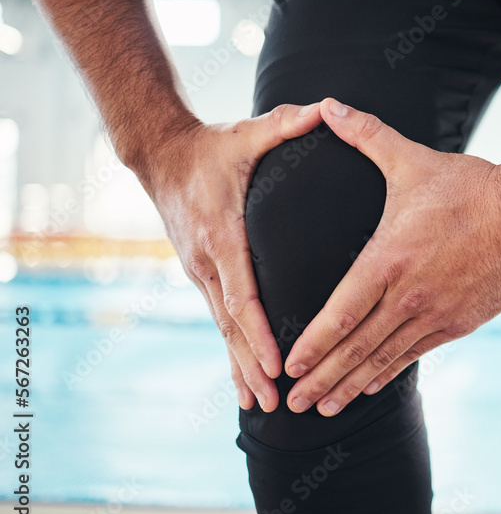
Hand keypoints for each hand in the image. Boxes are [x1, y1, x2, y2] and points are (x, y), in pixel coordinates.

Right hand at [139, 103, 324, 411]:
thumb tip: (325, 108)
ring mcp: (200, 271)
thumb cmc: (213, 147)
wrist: (162, 155)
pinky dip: (230, 353)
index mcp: (222, 234)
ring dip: (239, 367)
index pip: (241, 292)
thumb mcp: (248, 134)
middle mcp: (207, 261)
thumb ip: (286, 124)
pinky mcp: (201, 275)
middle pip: (231, 323)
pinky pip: (219, 321)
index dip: (258, 330)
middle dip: (252, 363)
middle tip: (274, 399)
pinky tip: (242, 385)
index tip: (274, 361)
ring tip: (261, 405)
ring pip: (223, 329)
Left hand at [285, 97, 500, 414]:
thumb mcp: (413, 160)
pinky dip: (388, 373)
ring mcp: (437, 312)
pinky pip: (416, 354)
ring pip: (384, 359)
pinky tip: (369, 387)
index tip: (288, 365)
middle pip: (356, 347)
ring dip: (351, 386)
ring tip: (324, 408)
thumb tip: (328, 105)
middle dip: (321, 378)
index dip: (312, 344)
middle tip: (291, 405)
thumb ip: (366, 135)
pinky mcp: (460, 322)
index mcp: (390, 259)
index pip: (340, 313)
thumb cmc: (470, 185)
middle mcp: (410, 294)